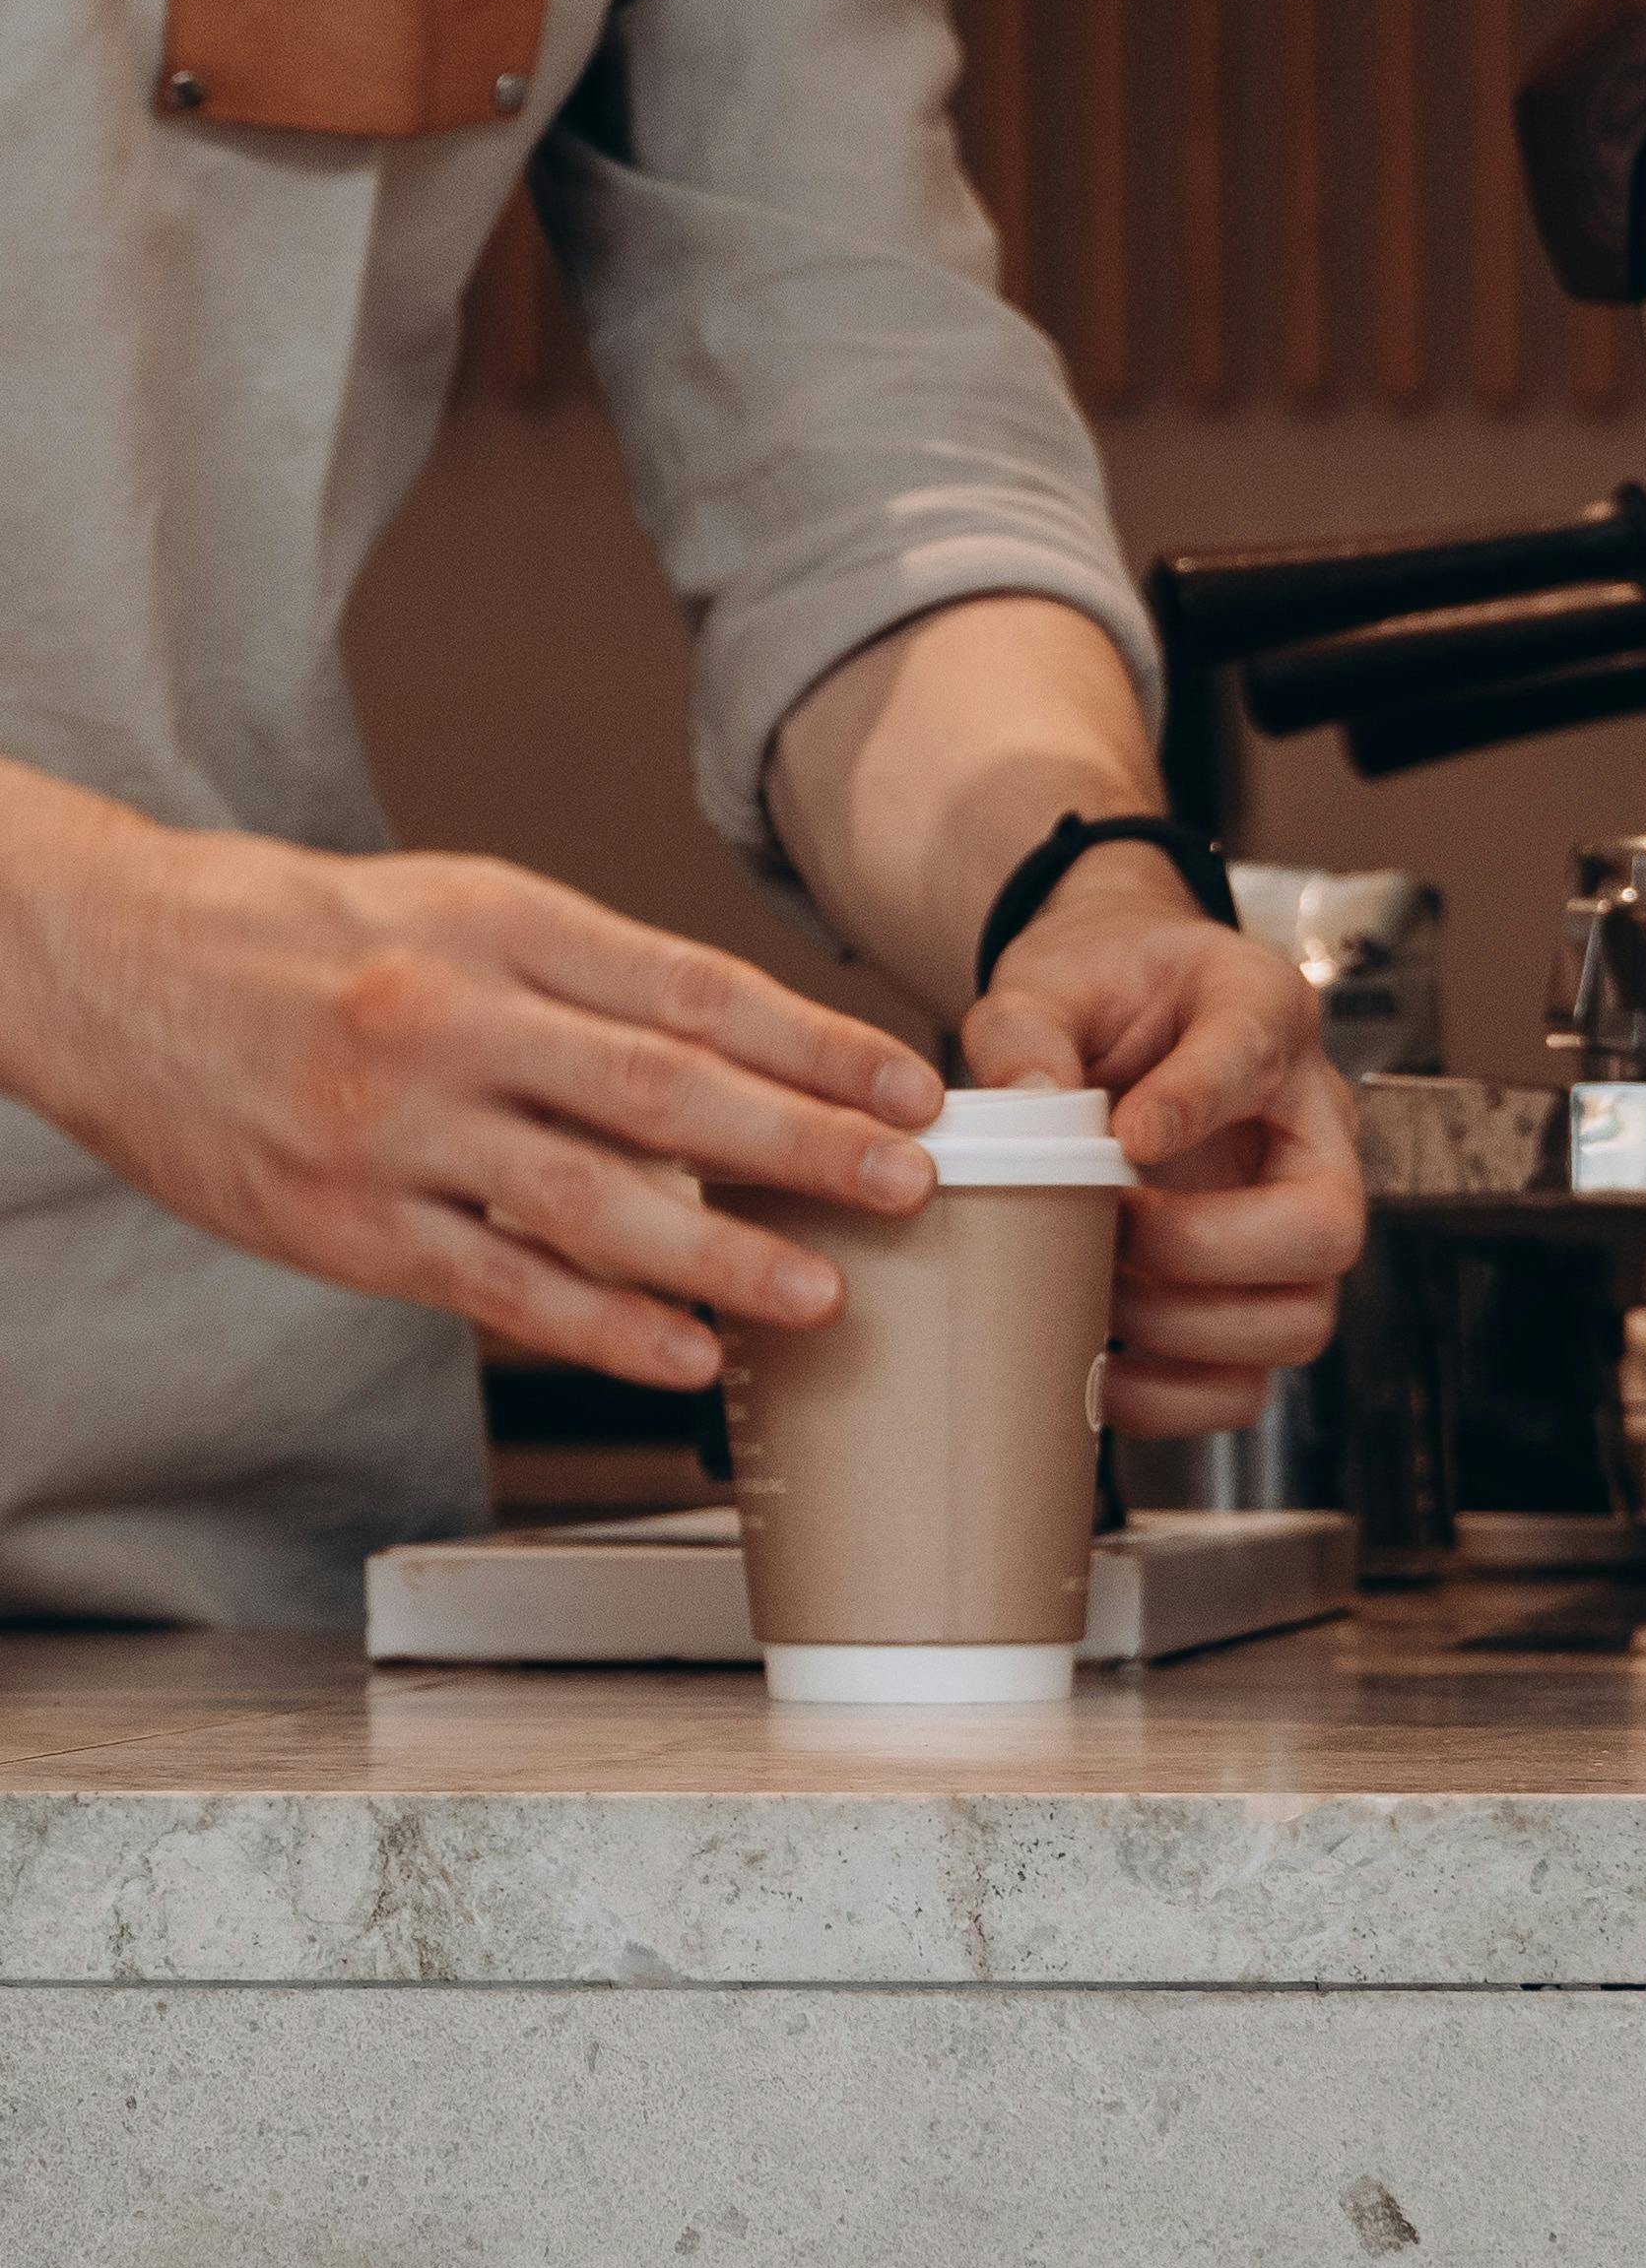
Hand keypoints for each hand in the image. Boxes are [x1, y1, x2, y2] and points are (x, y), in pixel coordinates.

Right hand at [0, 768, 943, 1387]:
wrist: (115, 968)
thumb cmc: (310, 942)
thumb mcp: (455, 910)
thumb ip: (590, 983)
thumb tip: (749, 1063)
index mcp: (497, 922)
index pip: (690, 987)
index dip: (813, 1043)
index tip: (908, 1085)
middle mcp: (451, 1018)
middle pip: (660, 1089)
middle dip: (800, 1142)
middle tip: (907, 1183)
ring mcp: (396, 1130)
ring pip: (586, 1200)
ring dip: (718, 1253)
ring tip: (821, 1293)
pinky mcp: (348, 1226)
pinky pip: (495, 1288)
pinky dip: (599, 1329)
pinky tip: (684, 1357)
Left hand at [962, 850, 1364, 1432]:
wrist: (1112, 1020)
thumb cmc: (1100, 997)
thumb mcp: (1053, 980)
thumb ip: (1026, 1030)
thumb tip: (1028, 1101)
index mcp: (1264, 1015)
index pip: (1258, 1054)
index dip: (1199, 1102)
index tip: (1129, 1136)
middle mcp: (1309, 1130)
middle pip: (1329, 1227)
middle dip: (1208, 1251)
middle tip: (1110, 1232)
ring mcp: (1292, 1226)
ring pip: (1301, 1321)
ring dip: (1185, 1330)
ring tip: (1095, 1292)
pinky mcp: (1252, 1300)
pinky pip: (1245, 1388)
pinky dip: (1168, 1397)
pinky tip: (1094, 1362)